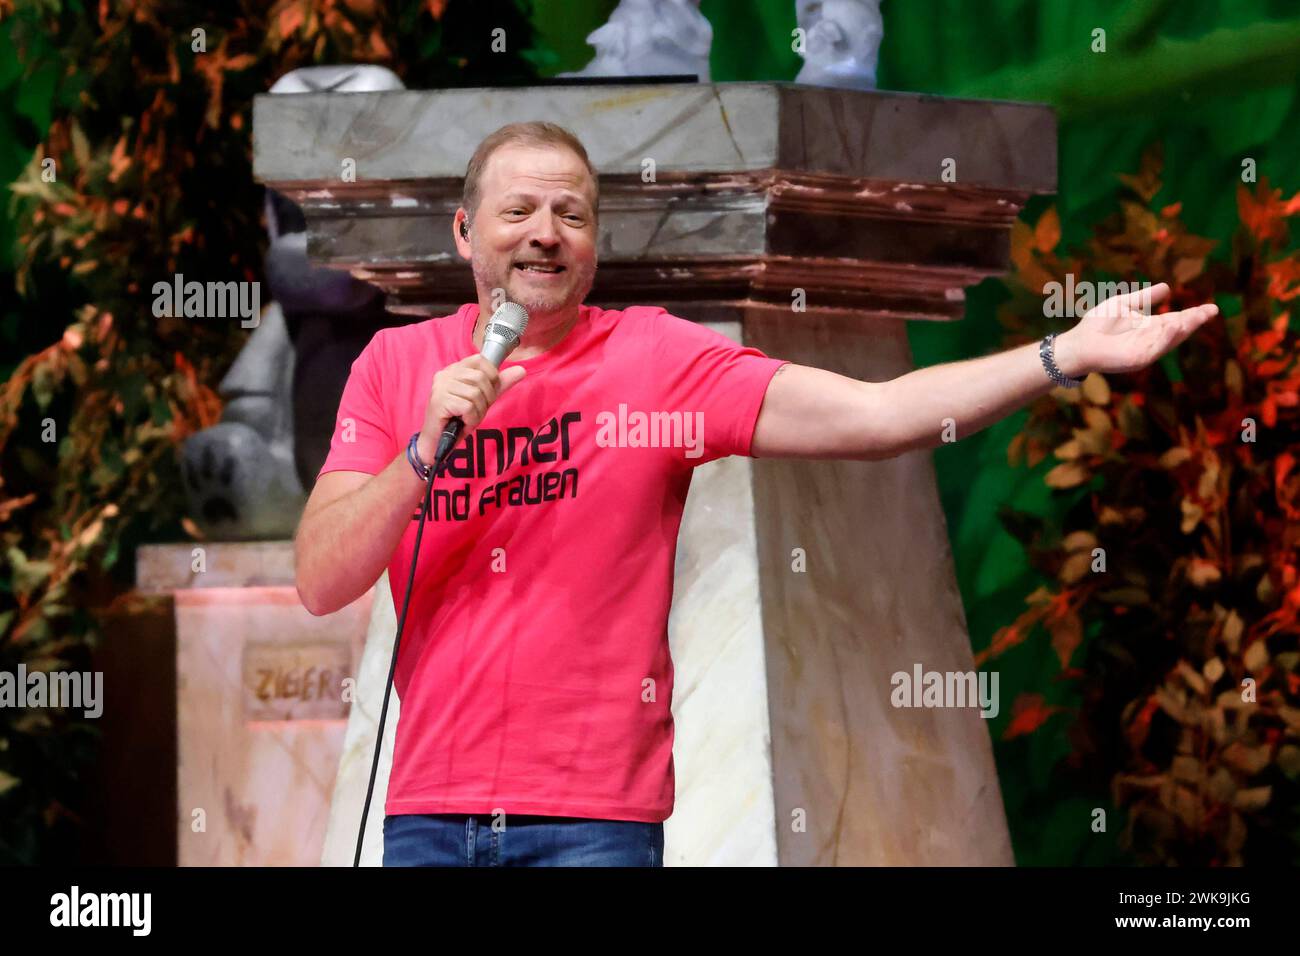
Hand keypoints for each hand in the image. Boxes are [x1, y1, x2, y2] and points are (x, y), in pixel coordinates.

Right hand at [418, 355, 525, 459]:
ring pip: (475, 394)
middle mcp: (445, 374)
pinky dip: (470, 419)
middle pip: (480, 378)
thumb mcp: (483, 399)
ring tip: (466, 418)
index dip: (491, 378)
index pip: (480, 359)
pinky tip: (462, 423)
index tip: (484, 394)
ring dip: (477, 412)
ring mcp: (440, 387)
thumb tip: (521, 370)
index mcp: (454, 369)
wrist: (438, 443)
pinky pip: (468, 407)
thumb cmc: (459, 419)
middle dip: (485, 399)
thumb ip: (500, 384)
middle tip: (474, 411)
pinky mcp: (439, 401)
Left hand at [1055, 282, 1218, 377]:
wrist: (1078, 342)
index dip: (1193, 314)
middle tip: (1210, 310)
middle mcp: (1152, 339)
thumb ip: (1145, 297)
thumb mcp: (1124, 304)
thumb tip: (1168, 287)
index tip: (1211, 307)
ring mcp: (1146, 350)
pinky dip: (1165, 338)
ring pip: (1169, 339)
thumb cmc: (1098, 324)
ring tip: (1197, 316)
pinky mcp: (1137, 359)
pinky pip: (1155, 348)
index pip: (1177, 319)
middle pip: (1178, 330)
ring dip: (1184, 328)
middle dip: (1193, 321)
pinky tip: (1174, 326)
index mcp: (1151, 327)